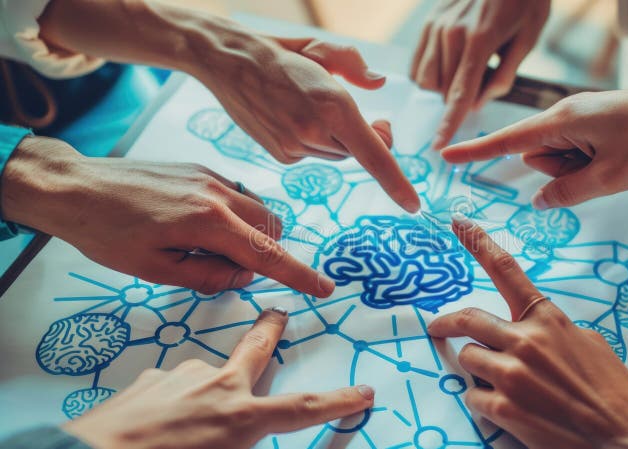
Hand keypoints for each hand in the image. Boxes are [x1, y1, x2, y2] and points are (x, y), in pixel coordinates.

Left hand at [1, 137, 335, 296]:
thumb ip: (208, 275)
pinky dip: (233, 215)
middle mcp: (218, 194)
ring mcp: (210, 176)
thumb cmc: (106, 233)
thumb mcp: (154, 268)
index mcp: (208, 222)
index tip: (324, 288)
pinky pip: (236, 194)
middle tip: (226, 267)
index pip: (267, 254)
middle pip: (272, 226)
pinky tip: (195, 223)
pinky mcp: (199, 167)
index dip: (299, 275)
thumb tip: (243, 274)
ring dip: (250, 232)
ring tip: (205, 246)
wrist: (73, 186)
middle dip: (266, 251)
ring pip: (257, 208)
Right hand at [37, 0, 419, 212]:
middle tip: (377, 121)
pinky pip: (313, 156)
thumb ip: (357, 66)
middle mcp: (314, 132)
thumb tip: (380, 84)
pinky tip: (297, 118)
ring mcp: (294, 147)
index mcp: (333, 105)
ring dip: (339, 139)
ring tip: (318, 109)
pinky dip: (314, 142)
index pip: (374, 155)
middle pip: (359, 154)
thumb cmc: (281, 52)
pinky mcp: (280, 155)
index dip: (396, 183)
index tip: (414, 205)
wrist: (227, 62)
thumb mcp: (323, 49)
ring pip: (336, 156)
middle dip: (370, 140)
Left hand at [62, 307, 374, 448]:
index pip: (302, 408)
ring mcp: (182, 377)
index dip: (338, 401)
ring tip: (182, 423)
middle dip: (271, 330)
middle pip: (256, 348)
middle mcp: (217, 388)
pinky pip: (170, 387)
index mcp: (240, 416)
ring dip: (204, 389)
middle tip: (278, 314)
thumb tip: (242, 434)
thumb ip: (238, 439)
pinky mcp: (150, 378)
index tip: (363, 392)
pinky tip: (153, 422)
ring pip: (205, 376)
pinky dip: (170, 400)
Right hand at [411, 0, 550, 148]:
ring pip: (427, 80)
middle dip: (460, 98)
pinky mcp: (428, 23)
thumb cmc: (524, 0)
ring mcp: (436, 27)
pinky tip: (448, 66)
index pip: (460, 94)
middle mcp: (451, 34)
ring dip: (443, 88)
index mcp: (480, 40)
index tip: (438, 146)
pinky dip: (429, 75)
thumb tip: (480, 103)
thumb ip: (504, 75)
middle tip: (484, 79)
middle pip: (443, 90)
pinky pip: (418, 63)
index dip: (449, 123)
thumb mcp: (529, 36)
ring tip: (466, 70)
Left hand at [427, 215, 627, 448]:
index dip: (478, 243)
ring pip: (467, 358)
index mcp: (547, 319)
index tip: (460, 224)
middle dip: (446, 322)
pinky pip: (472, 395)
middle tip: (436, 326)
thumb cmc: (613, 390)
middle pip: (468, 319)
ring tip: (499, 382)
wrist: (625, 437)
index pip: (506, 270)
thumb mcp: (588, 342)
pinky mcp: (504, 408)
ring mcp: (511, 375)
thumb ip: (553, 328)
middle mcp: (524, 341)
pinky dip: (482, 400)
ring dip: (475, 367)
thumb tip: (532, 328)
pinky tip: (505, 407)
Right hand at [440, 43, 627, 209]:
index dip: (476, 151)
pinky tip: (620, 163)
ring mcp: (583, 124)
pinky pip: (579, 158)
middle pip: (539, 157)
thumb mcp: (608, 175)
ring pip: (560, 162)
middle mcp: (567, 118)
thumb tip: (539, 202)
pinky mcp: (598, 132)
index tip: (445, 156)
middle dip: (560, 173)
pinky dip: (592, 169)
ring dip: (579, 173)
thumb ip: (566, 192)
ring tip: (615, 166)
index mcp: (562, 121)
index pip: (507, 140)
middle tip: (600, 170)